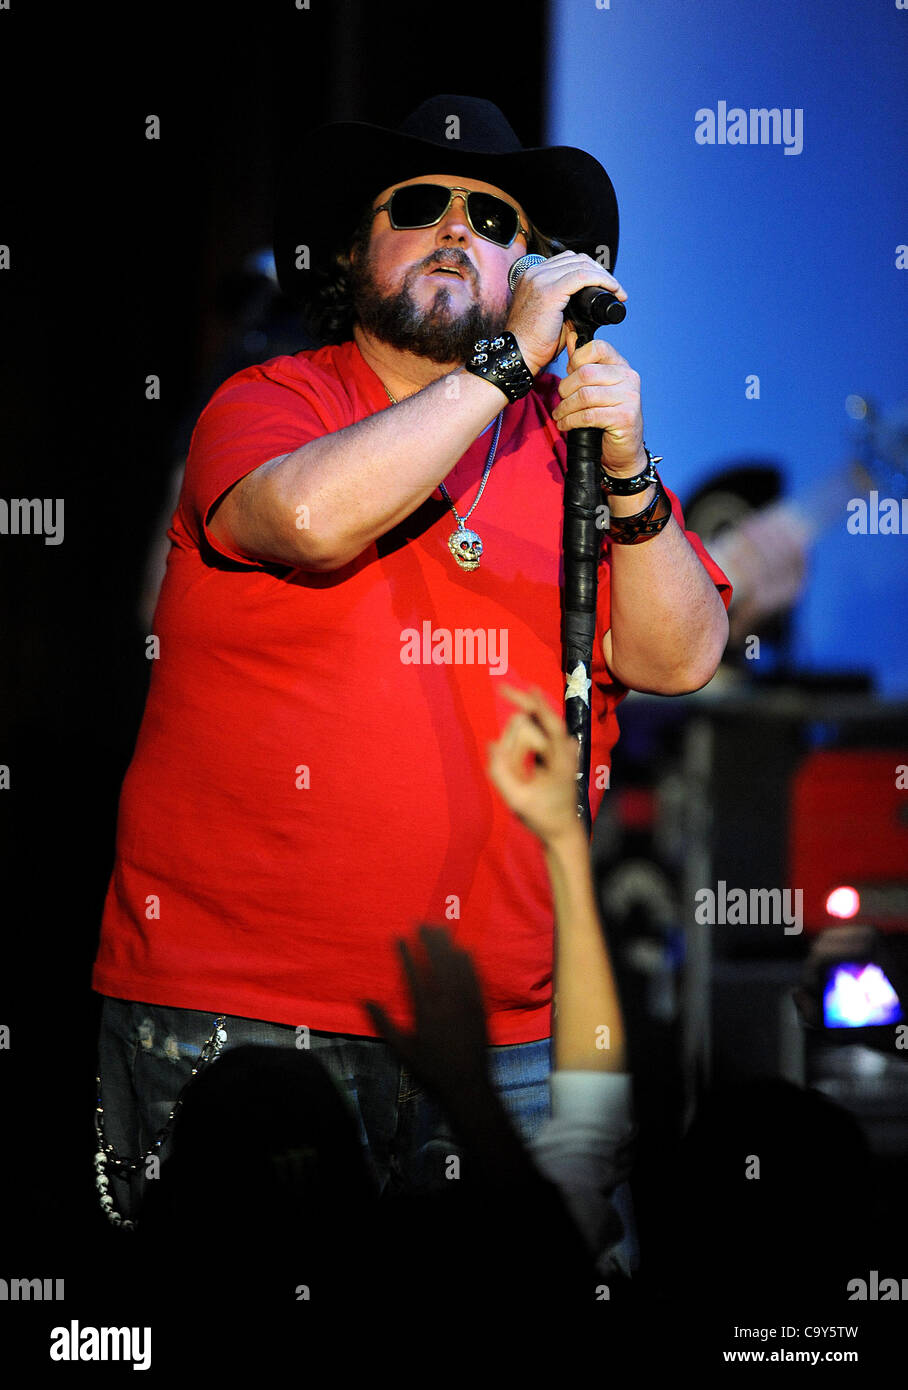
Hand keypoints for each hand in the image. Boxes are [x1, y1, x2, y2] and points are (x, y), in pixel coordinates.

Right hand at [362, 925, 490, 1099]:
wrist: (466, 1083)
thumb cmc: (431, 1067)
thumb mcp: (402, 1049)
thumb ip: (384, 1023)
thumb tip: (365, 1001)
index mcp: (424, 1010)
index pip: (413, 973)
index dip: (405, 952)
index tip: (398, 936)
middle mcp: (446, 1001)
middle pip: (437, 963)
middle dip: (429, 941)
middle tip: (422, 923)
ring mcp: (466, 1002)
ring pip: (457, 966)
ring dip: (448, 946)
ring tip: (441, 928)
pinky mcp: (480, 1007)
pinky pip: (476, 979)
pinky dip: (470, 963)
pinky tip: (466, 949)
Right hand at [486, 684, 580, 847]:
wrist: (563, 829)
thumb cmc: (541, 816)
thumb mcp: (516, 800)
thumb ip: (500, 774)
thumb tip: (491, 744)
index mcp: (562, 761)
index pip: (551, 724)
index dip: (537, 705)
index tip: (525, 688)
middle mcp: (566, 750)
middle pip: (532, 727)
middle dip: (513, 746)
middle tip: (515, 774)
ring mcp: (564, 749)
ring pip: (531, 731)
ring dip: (516, 750)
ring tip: (522, 780)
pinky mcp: (558, 751)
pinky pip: (535, 735)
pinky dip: (520, 743)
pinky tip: (523, 765)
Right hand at [505, 249, 627, 376]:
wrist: (518, 356)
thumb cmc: (534, 343)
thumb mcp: (552, 317)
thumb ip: (567, 305)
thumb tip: (590, 306)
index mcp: (533, 276)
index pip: (568, 261)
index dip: (590, 269)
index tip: (606, 285)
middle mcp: (535, 273)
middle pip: (576, 258)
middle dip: (599, 271)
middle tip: (615, 288)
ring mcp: (540, 280)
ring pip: (582, 264)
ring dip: (604, 275)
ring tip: (617, 291)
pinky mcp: (549, 292)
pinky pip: (582, 276)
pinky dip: (602, 280)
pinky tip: (613, 289)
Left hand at [552, 330, 644, 474]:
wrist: (623, 452)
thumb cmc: (607, 419)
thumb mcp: (596, 388)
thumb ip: (583, 365)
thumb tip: (570, 337)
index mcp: (621, 366)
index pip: (597, 347)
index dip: (576, 359)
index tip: (568, 375)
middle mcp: (629, 378)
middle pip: (586, 373)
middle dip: (566, 389)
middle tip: (561, 401)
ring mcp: (630, 397)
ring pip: (585, 395)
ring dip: (565, 408)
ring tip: (560, 415)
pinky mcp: (625, 417)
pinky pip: (589, 415)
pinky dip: (571, 421)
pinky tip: (566, 425)